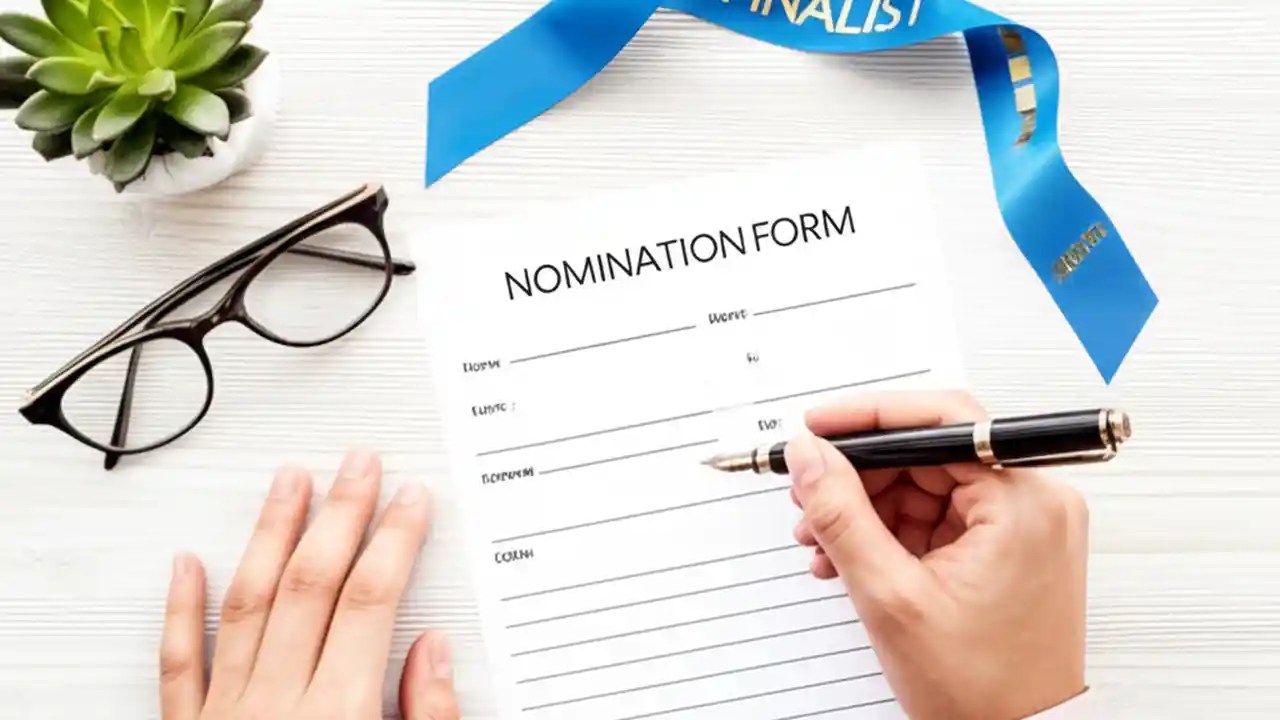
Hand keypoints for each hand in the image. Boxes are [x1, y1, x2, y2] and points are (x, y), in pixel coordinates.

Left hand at [158, 449, 460, 719]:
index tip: (410, 503)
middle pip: (310, 585)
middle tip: (358, 467)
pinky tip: (188, 565)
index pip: (371, 601)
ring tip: (290, 483)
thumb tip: (434, 651)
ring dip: (272, 534)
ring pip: (247, 603)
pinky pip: (179, 661)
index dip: (395, 540)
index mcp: (340, 715)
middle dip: (341, 514)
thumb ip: (429, 717)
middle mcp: (276, 706)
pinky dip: (182, 608)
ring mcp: (226, 716)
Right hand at [787, 391, 1087, 719]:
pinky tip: (854, 556)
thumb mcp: (889, 596)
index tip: (819, 427)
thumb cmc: (979, 690)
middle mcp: (1037, 504)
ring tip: (824, 541)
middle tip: (809, 496)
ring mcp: (1025, 526)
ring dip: (867, 508)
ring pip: (926, 485)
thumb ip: (841, 514)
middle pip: (928, 454)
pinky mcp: (1010, 547)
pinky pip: (938, 516)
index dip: (869, 418)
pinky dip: (891, 531)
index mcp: (1025, 504)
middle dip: (858, 477)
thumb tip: (810, 456)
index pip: (942, 420)